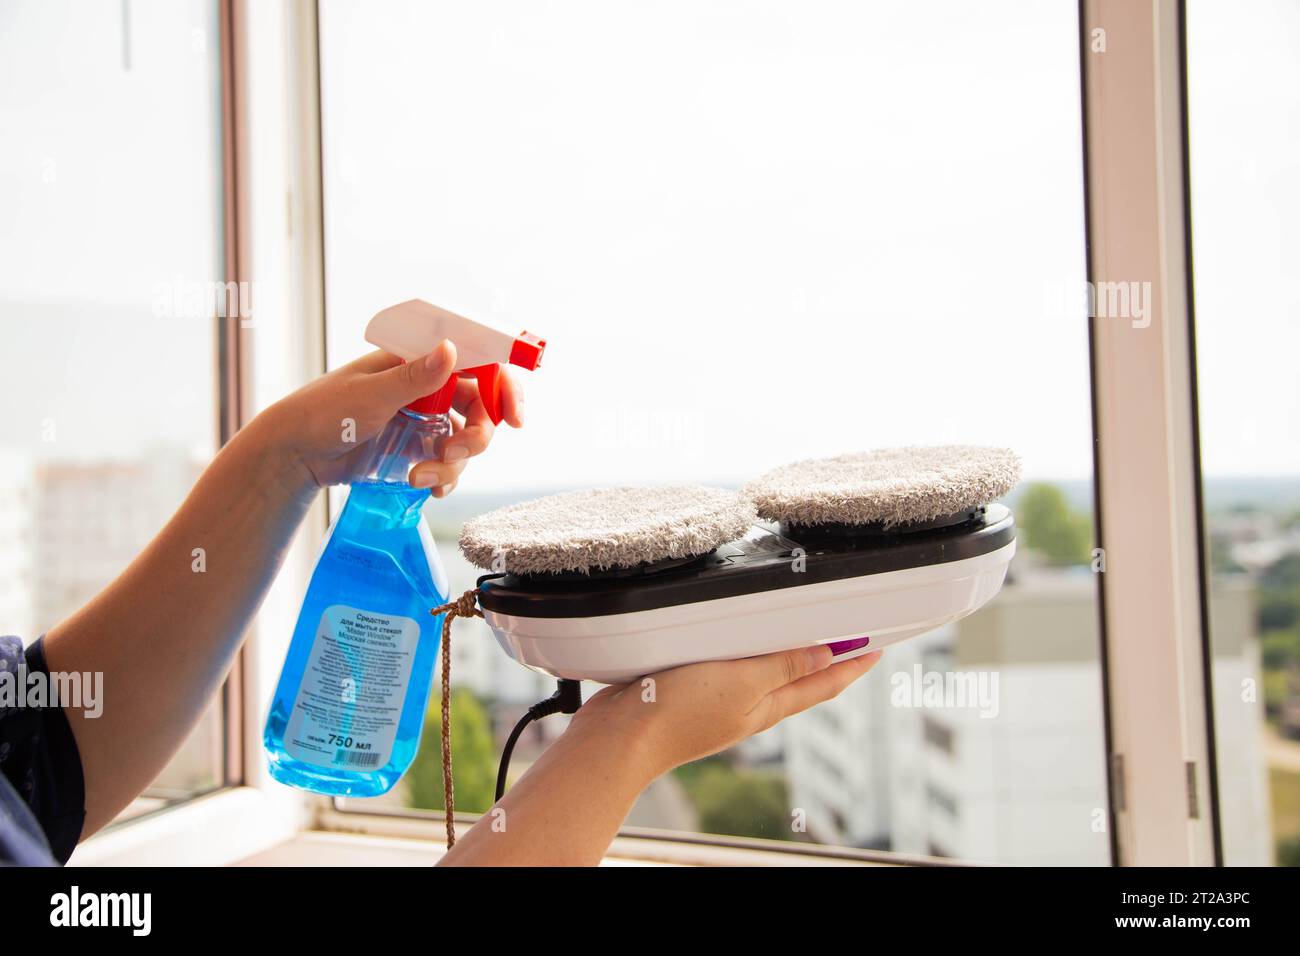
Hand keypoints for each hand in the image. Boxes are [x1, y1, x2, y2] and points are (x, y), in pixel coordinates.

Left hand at [256, 342, 523, 493]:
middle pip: (480, 410)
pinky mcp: (416, 450)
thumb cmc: (323, 412)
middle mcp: (428, 389)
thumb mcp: (371, 394)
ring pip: (465, 442)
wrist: (295, 455)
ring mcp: (424, 421)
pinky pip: (447, 465)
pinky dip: (445, 478)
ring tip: (422, 478)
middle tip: (455, 455)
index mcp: (418, 363)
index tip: (515, 418)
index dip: (504, 388)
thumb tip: (452, 349)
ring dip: (454, 465)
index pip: (478, 365)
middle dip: (477, 436)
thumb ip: (416, 377)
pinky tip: (430, 488)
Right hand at [568, 646, 883, 780]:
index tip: (878, 644)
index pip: (824, 683)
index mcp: (767, 706)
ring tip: (804, 631)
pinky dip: (747, 652)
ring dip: (788, 653)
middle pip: (800, 679)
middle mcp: (749, 707)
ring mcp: (719, 702)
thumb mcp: (742, 681)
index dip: (854, 663)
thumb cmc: (678, 712)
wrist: (618, 740)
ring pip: (765, 673)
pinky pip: (730, 667)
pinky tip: (737, 640)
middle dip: (827, 658)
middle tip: (850, 634)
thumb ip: (783, 665)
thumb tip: (828, 655)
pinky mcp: (690, 692)